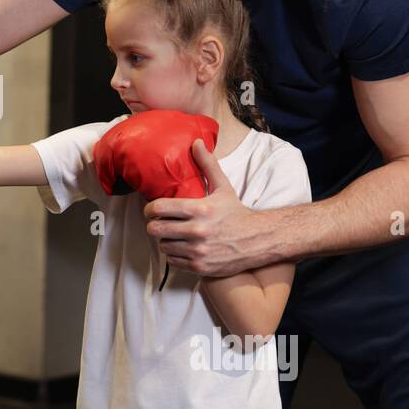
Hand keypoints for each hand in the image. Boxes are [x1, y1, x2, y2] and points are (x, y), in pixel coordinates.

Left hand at [142, 139, 264, 278]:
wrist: (258, 240)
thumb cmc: (236, 213)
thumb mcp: (224, 187)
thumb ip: (207, 165)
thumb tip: (196, 142)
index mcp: (200, 209)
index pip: (159, 208)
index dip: (149, 209)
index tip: (152, 209)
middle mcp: (197, 231)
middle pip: (155, 229)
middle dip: (154, 225)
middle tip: (158, 222)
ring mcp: (198, 251)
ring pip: (163, 245)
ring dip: (164, 240)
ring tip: (172, 234)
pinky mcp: (200, 266)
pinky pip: (172, 260)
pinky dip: (174, 254)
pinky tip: (181, 247)